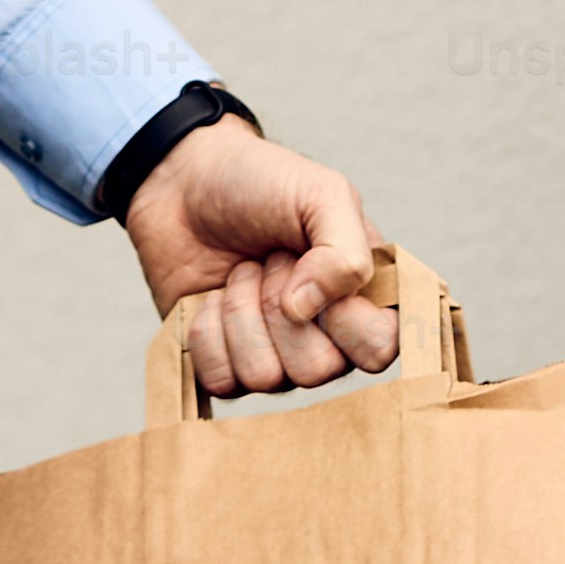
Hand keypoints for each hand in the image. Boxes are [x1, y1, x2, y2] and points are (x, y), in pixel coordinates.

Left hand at [120, 117, 397, 397]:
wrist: (183, 184)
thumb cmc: (260, 183)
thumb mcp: (321, 193)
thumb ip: (344, 250)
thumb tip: (307, 309)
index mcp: (361, 297)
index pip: (380, 348)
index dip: (346, 318)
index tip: (314, 266)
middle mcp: (325, 338)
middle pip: (318, 370)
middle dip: (278, 303)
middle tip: (270, 259)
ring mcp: (274, 358)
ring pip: (265, 377)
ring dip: (241, 311)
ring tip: (241, 270)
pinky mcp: (225, 366)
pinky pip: (221, 380)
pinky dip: (207, 330)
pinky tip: (211, 295)